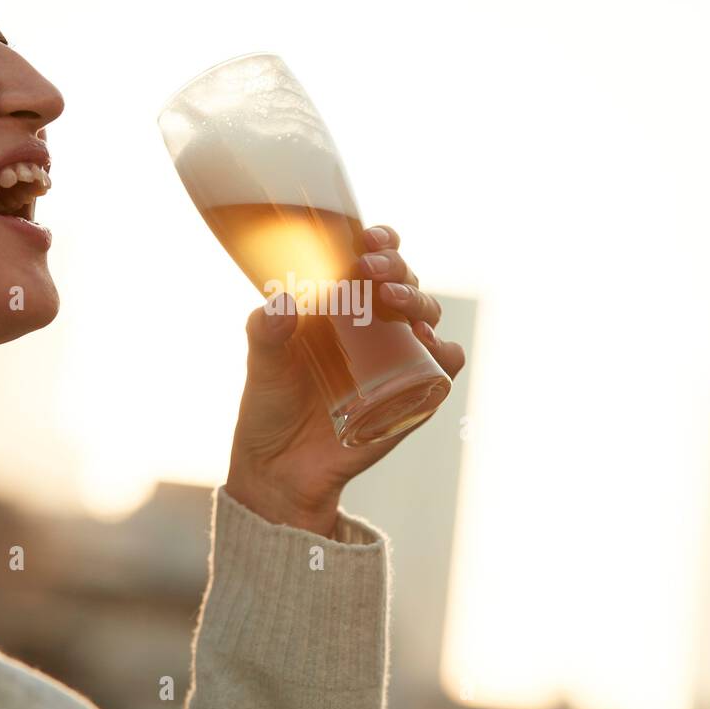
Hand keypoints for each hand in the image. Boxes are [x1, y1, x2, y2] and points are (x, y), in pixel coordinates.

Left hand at [225, 224, 466, 536]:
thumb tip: (282, 302)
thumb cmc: (270, 407)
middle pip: (404, 281)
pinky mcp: (412, 395)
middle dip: (398, 267)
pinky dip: (447, 354)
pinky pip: (443, 369)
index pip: (371, 258)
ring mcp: (396, 359)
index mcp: (341, 305)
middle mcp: (374, 325)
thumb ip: (265, 332)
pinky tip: (433, 348)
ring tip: (397, 303)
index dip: (380, 240)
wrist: (282, 469)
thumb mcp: (262, 365)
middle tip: (374, 270)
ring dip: (420, 301)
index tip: (366, 239)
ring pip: (427, 317)